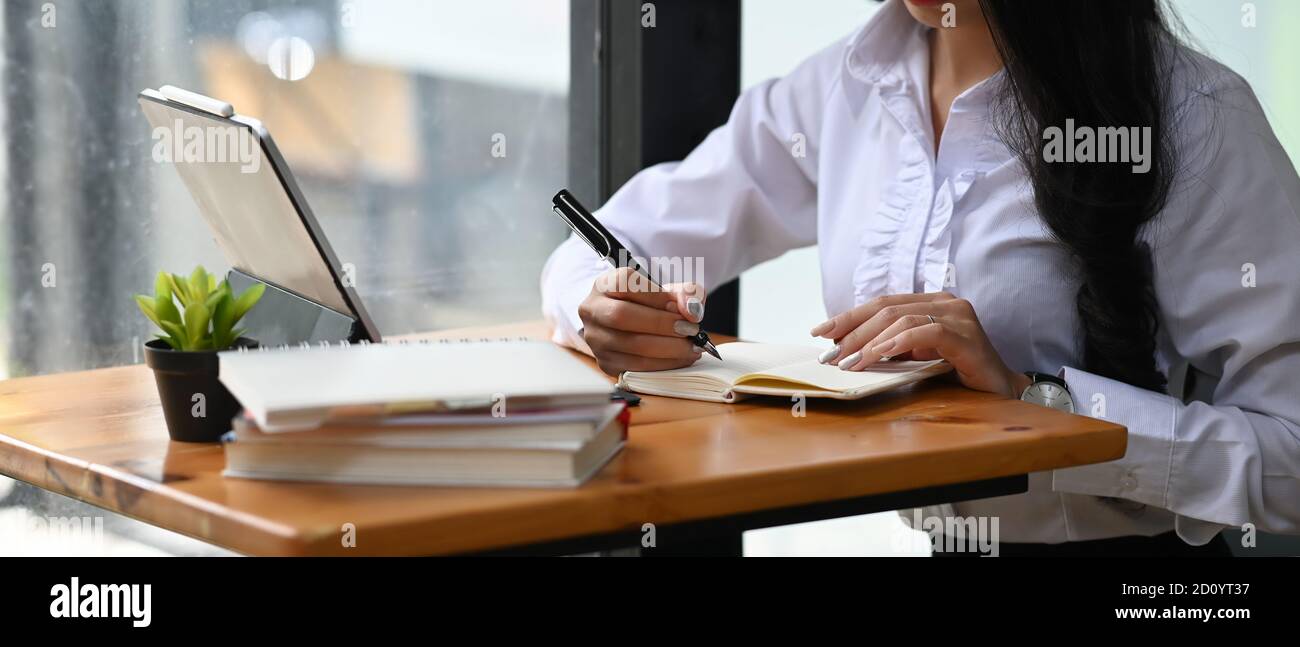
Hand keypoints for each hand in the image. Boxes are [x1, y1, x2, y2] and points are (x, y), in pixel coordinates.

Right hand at [578, 267, 706, 375]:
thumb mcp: (668, 291)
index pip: (626, 284)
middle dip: (662, 324)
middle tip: (689, 329)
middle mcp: (592, 310)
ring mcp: (596, 339)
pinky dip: (664, 364)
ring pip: (630, 345)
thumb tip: (691, 310)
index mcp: (605, 285)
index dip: (656, 296)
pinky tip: (681, 358)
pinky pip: (636, 367)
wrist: (632, 325)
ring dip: (668, 348)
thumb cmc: (650, 305)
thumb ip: (686, 293)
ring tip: (691, 346)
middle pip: (622, 316)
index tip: (680, 307)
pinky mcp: (605, 363)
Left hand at [810, 292, 1029, 397]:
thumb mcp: (916, 355)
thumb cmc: (956, 373)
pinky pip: (927, 332)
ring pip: (901, 319)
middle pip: (886, 309)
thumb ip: (890, 346)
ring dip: (870, 342)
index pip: (881, 304)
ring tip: (849, 362)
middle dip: (852, 332)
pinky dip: (899, 343)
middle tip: (830, 354)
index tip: (820, 332)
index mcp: (930, 302)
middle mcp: (945, 301)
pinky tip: (879, 355)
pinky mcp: (967, 335)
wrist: (999, 389)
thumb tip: (846, 348)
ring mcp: (958, 315)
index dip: (848, 316)